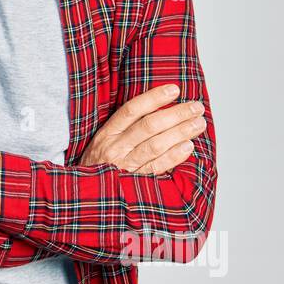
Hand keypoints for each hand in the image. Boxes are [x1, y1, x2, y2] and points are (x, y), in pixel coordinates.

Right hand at [81, 85, 206, 175]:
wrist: (84, 194)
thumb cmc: (99, 164)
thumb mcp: (103, 141)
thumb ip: (124, 127)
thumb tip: (158, 109)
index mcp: (107, 133)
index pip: (131, 110)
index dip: (153, 98)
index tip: (174, 90)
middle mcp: (115, 148)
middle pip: (148, 126)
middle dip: (176, 114)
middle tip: (196, 107)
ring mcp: (124, 166)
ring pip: (155, 145)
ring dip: (180, 132)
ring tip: (198, 124)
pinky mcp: (133, 183)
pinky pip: (156, 168)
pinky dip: (173, 157)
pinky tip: (188, 147)